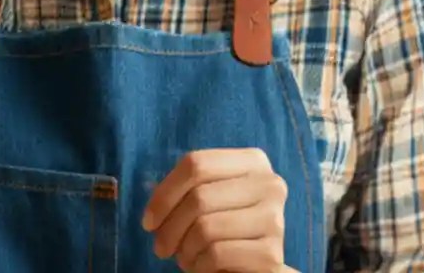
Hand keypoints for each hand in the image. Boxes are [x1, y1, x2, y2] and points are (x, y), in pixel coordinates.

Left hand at [142, 148, 289, 272]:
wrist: (255, 266)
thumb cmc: (225, 230)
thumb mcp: (208, 199)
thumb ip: (187, 189)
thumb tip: (153, 204)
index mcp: (253, 161)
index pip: (197, 164)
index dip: (164, 194)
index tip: (148, 221)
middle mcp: (270, 184)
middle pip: (199, 197)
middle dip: (170, 229)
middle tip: (162, 248)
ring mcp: (274, 218)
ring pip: (206, 228)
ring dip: (185, 250)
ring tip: (186, 257)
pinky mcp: (271, 253)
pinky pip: (217, 254)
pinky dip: (200, 265)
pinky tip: (203, 267)